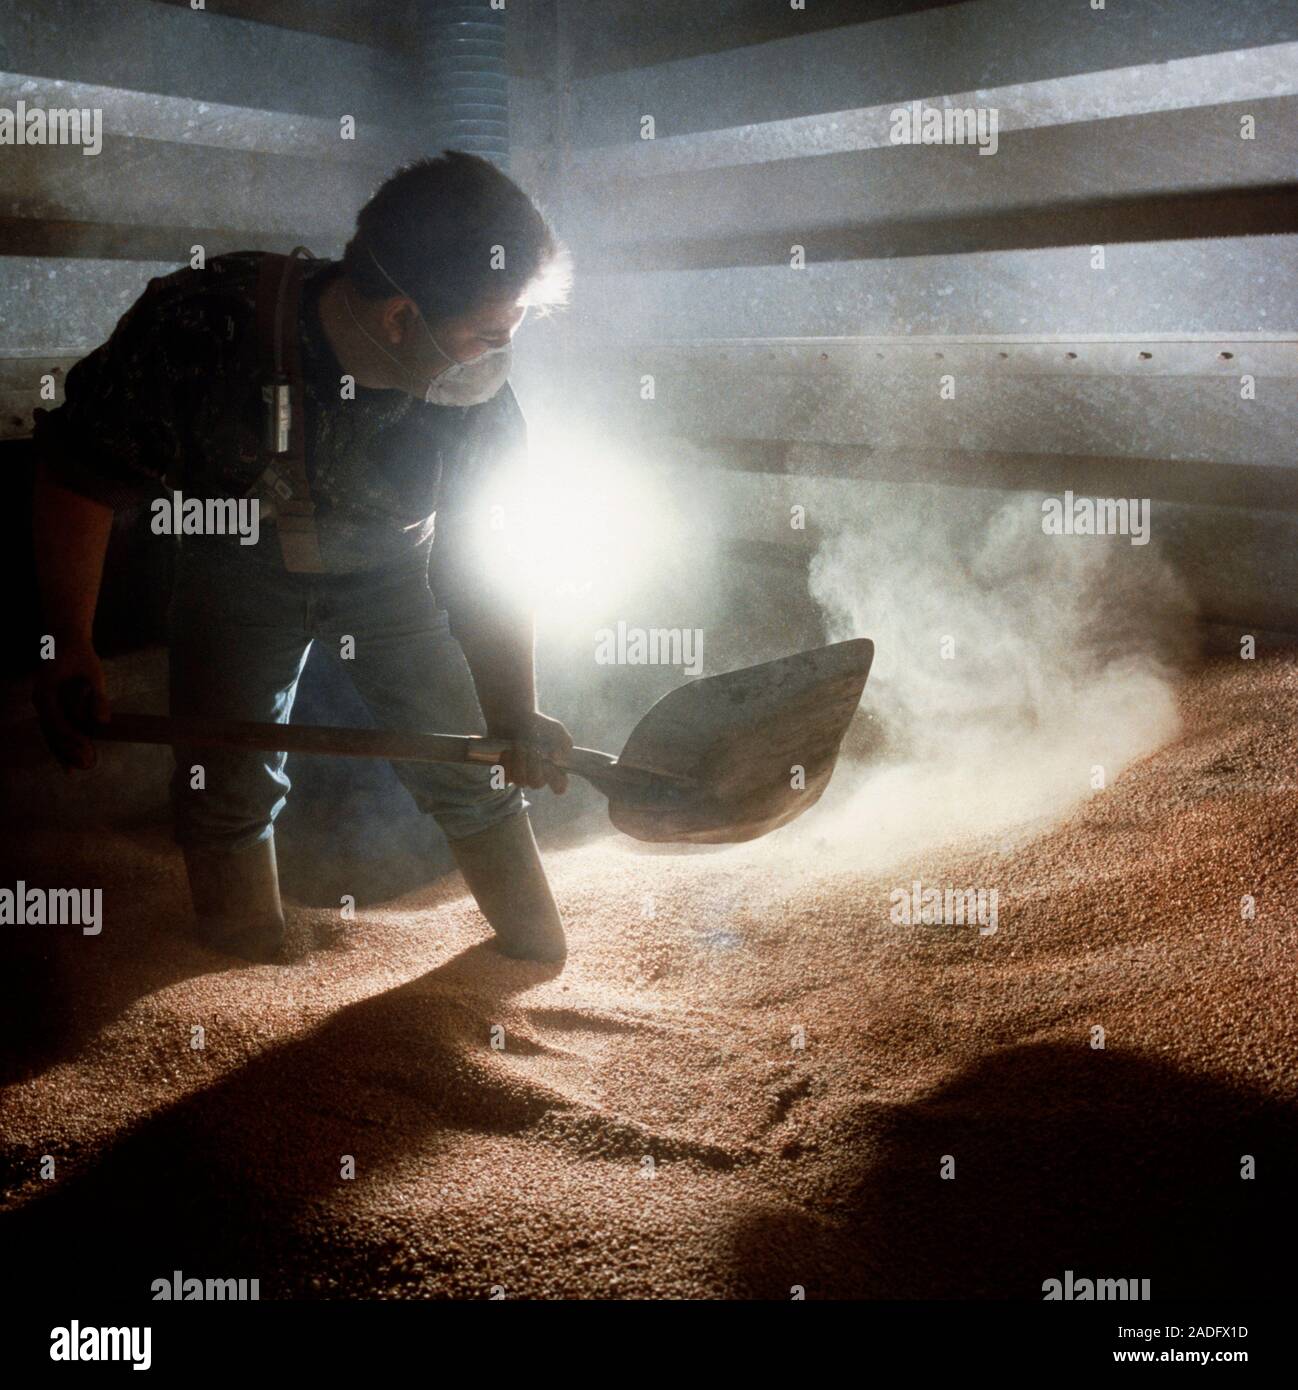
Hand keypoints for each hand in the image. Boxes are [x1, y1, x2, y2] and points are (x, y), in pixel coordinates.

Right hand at [33, 634, 109, 770]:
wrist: (66, 639)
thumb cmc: (81, 654)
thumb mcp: (95, 672)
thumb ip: (99, 697)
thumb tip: (104, 722)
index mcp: (45, 692)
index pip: (55, 721)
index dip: (70, 737)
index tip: (85, 747)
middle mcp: (40, 700)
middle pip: (50, 732)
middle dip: (66, 750)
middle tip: (85, 765)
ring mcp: (42, 704)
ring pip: (49, 734)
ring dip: (62, 752)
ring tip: (77, 770)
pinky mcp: (49, 706)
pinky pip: (53, 730)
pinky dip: (61, 745)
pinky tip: (69, 763)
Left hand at [489, 711, 572, 793]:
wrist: (513, 717)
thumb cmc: (538, 724)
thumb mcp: (556, 729)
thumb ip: (563, 742)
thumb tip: (555, 757)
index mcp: (553, 768)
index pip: (559, 786)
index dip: (556, 782)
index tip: (551, 765)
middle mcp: (538, 774)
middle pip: (537, 783)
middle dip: (533, 765)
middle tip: (530, 748)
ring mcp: (521, 774)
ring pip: (520, 781)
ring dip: (519, 762)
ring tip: (518, 745)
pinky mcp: (506, 771)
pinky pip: (505, 777)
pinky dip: (507, 764)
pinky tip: (508, 751)